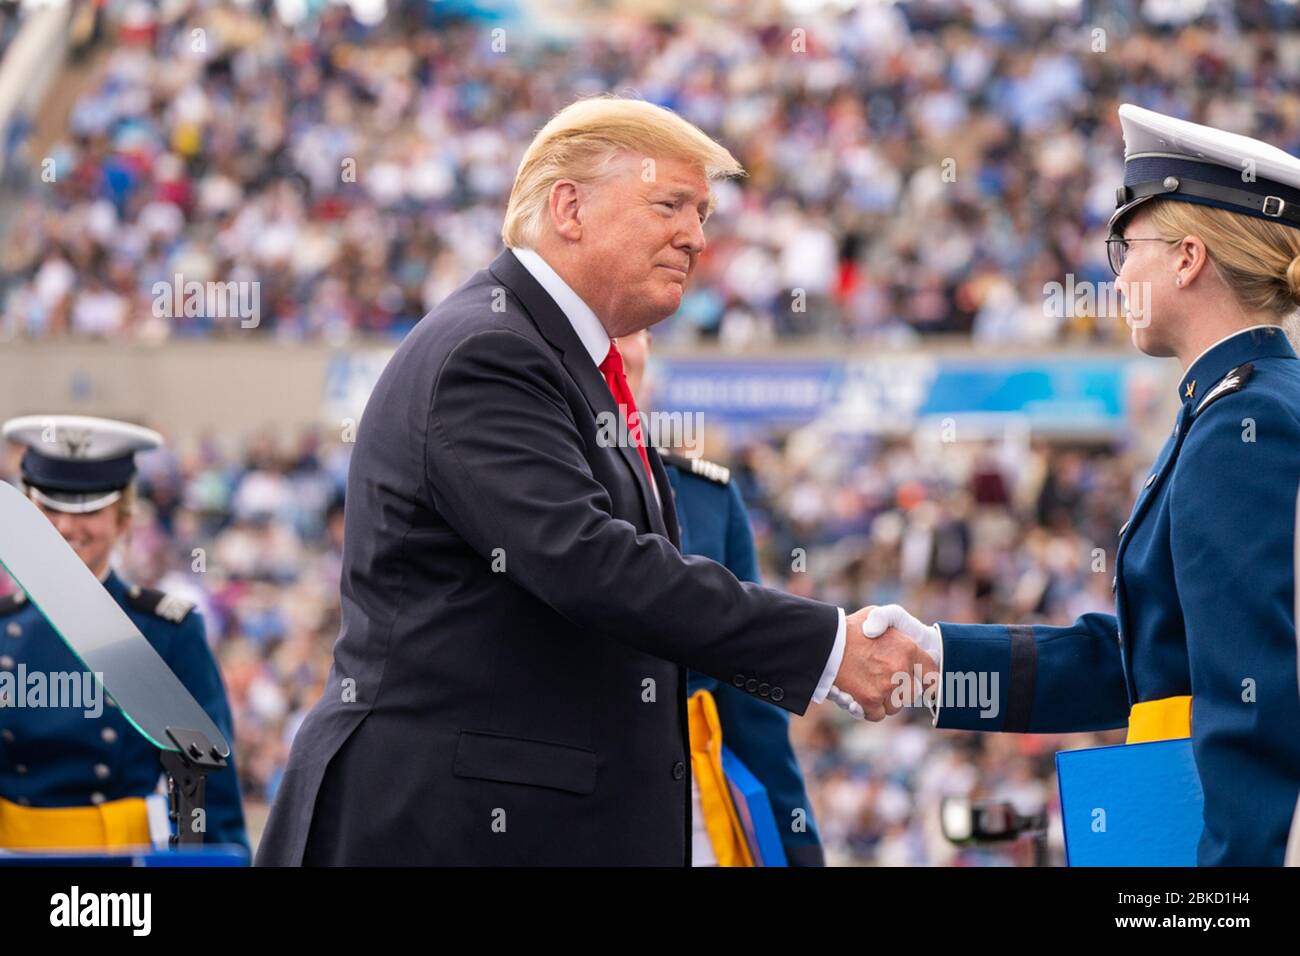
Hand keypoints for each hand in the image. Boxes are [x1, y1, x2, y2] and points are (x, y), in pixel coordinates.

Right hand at [833, 605, 937, 720]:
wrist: (822, 643)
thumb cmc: (847, 628)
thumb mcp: (874, 614)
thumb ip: (893, 626)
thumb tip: (904, 643)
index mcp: (908, 647)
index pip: (932, 673)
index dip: (928, 681)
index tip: (924, 687)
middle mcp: (901, 668)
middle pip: (912, 693)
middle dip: (900, 692)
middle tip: (884, 684)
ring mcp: (886, 686)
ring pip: (895, 706)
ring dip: (883, 701)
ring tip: (867, 688)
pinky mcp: (870, 700)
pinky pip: (877, 715)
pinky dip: (868, 710)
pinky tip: (858, 697)